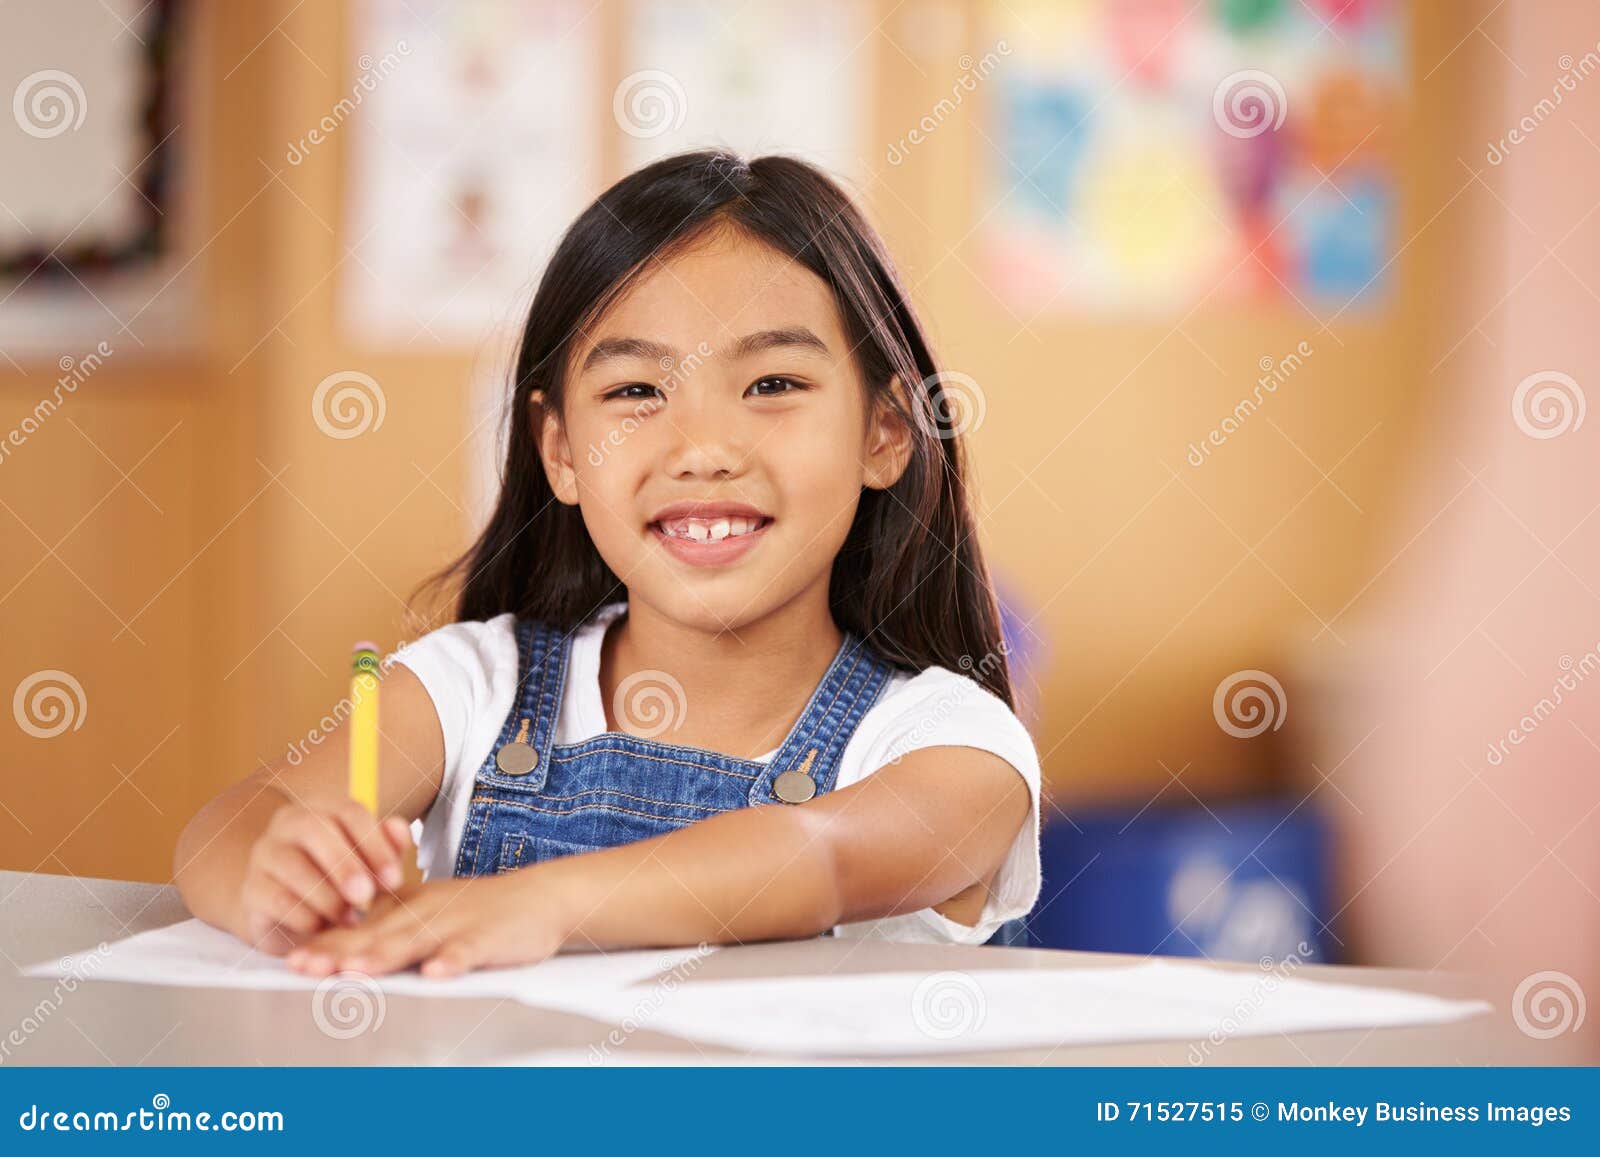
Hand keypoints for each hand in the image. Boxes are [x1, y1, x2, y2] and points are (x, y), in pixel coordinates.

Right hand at [240, 799, 412, 953]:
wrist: (289, 912)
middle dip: (345, 865)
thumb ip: (388, 846)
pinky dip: (305, 916)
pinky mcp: (252, 889)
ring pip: (293, 866)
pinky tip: (322, 928)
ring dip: (327, 896)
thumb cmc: (339, 881)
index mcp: (324, 808)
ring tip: (349, 917)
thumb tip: (400, 830)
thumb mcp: (369, 863)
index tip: (394, 879)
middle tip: (367, 896)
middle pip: (315, 829)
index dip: (375, 844)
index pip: (349, 812)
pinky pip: (277, 898)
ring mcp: (265, 854)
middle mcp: (289, 823)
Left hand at [283, 873, 569, 977]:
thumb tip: (341, 951)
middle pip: (377, 936)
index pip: (361, 928)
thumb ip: (390, 927)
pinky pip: (469, 950)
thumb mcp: (429, 911)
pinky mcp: (489, 937)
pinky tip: (437, 973)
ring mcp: (457, 925)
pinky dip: (453, 960)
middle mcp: (426, 916)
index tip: (291, 959)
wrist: (541, 896)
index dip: (326, 943)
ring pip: (415, 941)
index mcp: (409, 911)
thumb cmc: (481, 910)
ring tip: (354, 970)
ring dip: (383, 955)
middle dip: (339, 951)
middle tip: (303, 965)